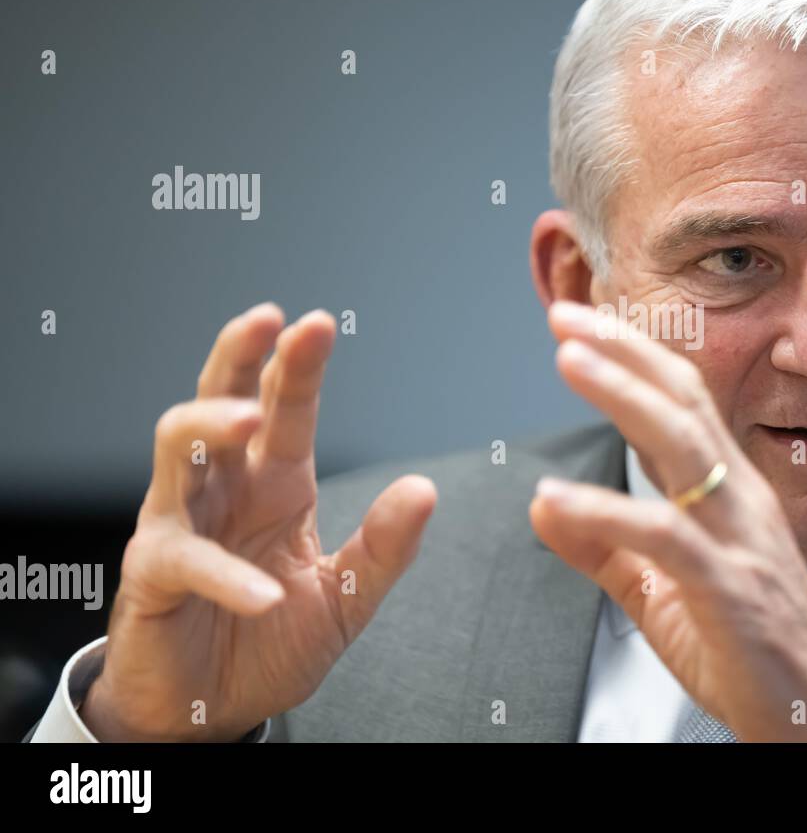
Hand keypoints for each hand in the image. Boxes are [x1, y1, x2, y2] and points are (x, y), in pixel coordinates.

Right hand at [81, 303, 436, 741]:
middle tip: (268, 321)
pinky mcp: (153, 576)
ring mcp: (180, 525)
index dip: (297, 367)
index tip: (319, 324)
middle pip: (221, 402)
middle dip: (240, 358)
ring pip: (178, 450)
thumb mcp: (345, 596)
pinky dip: (226, 575)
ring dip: (211, 426)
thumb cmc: (269, 644)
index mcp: (274, 484)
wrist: (213, 713)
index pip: (286, 410)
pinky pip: (184, 560)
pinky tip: (266, 594)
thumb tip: (425, 489)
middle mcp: (223, 490)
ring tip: (249, 419)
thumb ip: (384, 548)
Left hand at [530, 301, 806, 741]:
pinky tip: (557, 499)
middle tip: (566, 314)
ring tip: (570, 359)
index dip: (633, 359)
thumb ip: (603, 547)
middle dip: (624, 351)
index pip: (683, 405)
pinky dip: (607, 513)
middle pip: (684, 403)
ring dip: (622, 396)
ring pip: (683, 447)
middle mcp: (741, 502)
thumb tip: (542, 505)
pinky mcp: (731, 588)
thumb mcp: (659, 592)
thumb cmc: (747, 652)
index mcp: (730, 496)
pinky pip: (666, 537)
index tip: (582, 327)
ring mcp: (740, 540)